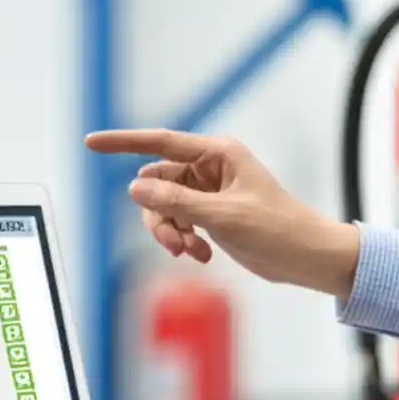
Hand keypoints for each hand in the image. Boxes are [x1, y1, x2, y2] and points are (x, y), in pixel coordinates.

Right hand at [85, 129, 360, 298]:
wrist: (307, 258)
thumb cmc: (278, 229)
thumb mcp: (224, 216)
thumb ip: (177, 201)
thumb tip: (135, 187)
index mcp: (219, 154)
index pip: (160, 143)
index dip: (123, 142)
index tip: (91, 142)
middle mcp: (211, 168)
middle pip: (157, 183)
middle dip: (159, 215)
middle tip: (174, 243)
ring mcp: (210, 192)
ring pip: (164, 206)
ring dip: (170, 232)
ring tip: (190, 252)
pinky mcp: (212, 214)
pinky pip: (179, 222)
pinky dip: (184, 239)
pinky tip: (202, 255)